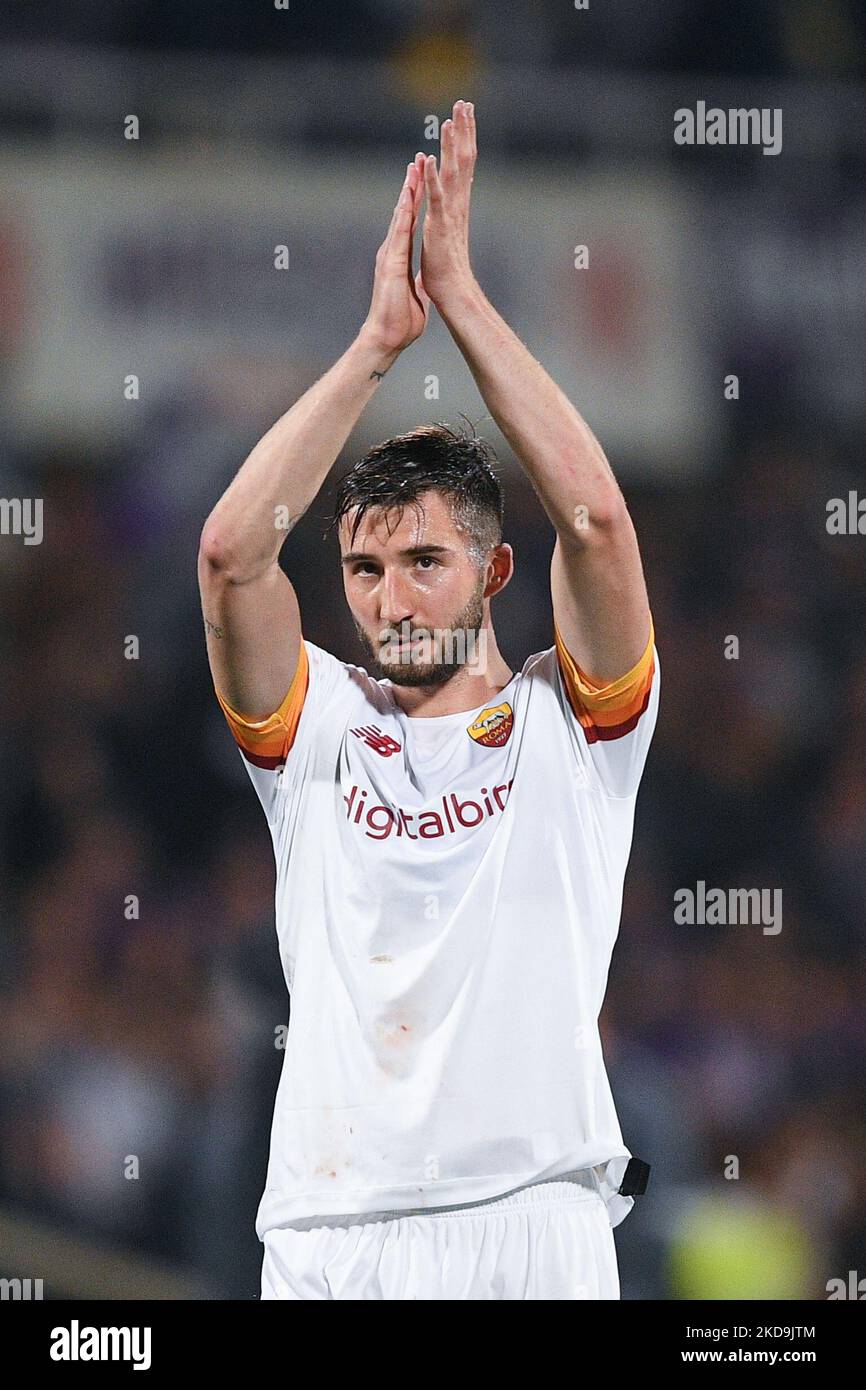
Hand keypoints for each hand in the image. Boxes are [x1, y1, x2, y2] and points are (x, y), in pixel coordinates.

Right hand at [362, 158, 429, 356]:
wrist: (386, 337)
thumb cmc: (400, 322)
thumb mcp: (415, 295)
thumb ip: (417, 282)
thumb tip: (424, 279)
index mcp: (398, 258)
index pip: (409, 223)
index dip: (416, 202)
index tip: (421, 182)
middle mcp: (392, 251)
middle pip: (403, 212)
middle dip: (411, 186)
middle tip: (417, 161)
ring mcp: (390, 254)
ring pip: (400, 216)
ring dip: (408, 191)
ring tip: (414, 168)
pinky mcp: (391, 261)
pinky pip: (399, 231)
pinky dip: (405, 211)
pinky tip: (409, 195)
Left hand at [420, 99, 477, 307]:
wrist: (453, 292)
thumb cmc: (447, 270)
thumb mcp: (447, 234)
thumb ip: (449, 215)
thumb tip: (453, 204)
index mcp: (458, 204)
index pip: (465, 164)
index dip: (465, 137)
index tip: (466, 114)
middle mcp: (458, 204)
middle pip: (464, 159)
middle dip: (464, 130)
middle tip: (464, 103)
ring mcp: (449, 213)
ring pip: (453, 172)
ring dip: (451, 145)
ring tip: (449, 119)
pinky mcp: (438, 226)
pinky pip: (435, 197)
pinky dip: (432, 177)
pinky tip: (428, 159)